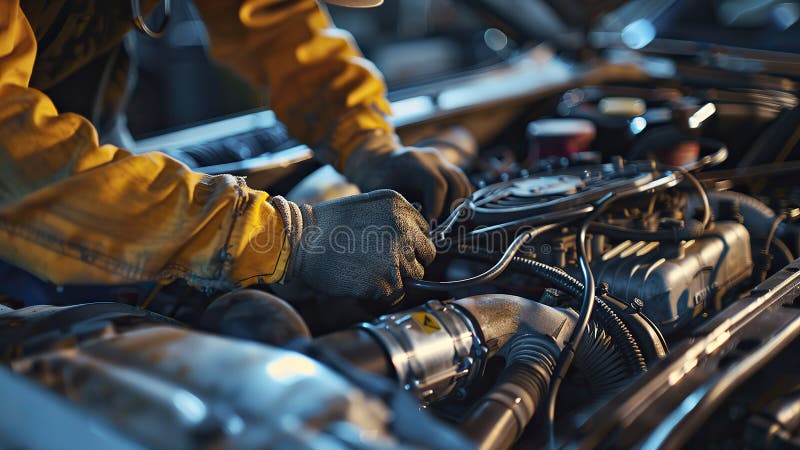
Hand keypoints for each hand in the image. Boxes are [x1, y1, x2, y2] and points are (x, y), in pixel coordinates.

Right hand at [274, 190, 435, 303]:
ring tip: (370, 273)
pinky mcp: (386, 280)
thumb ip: (395, 218)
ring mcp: (397, 255)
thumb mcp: (368, 205)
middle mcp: (404, 229)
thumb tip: (412, 240)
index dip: (409, 244)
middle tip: (383, 264)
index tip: (392, 249)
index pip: (423, 232)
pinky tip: (364, 284)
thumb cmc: (328, 224)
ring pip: (415, 276)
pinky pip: (398, 295)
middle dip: (408, 262)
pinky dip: (383, 296)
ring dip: (397, 279)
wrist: (301, 239)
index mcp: (401, 207)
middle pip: (425, 255)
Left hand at [344, 133, 472, 220]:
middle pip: (455, 183)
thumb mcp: (383, 194)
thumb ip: (402, 207)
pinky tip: (446, 215)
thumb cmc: (376, 181)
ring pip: (462, 185)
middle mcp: (431, 158)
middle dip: (450, 210)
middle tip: (439, 228)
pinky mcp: (446, 167)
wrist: (377, 162)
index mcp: (413, 161)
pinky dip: (458, 201)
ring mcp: (441, 161)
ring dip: (457, 207)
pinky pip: (461, 185)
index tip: (430, 226)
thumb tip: (420, 226)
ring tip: (443, 223)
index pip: (436, 184)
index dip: (437, 208)